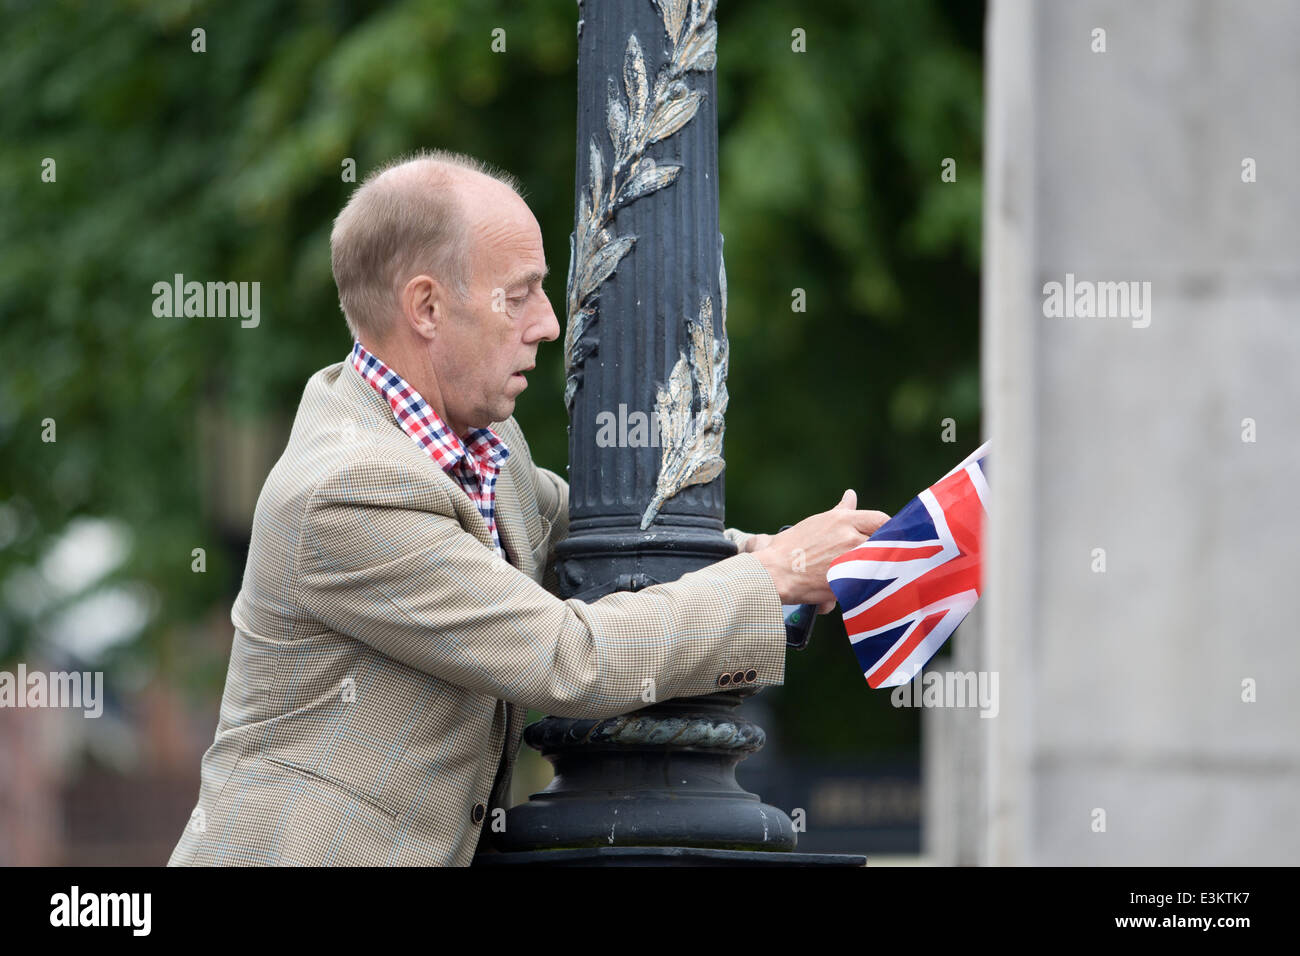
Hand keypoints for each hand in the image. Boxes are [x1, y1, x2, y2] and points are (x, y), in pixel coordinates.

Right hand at [752, 490, 888, 607]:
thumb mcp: (817, 523)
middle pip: (884, 544)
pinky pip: (866, 585)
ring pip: (878, 565)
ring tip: (864, 575)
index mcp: (843, 521)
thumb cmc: (791, 548)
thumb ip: (841, 511)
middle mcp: (850, 538)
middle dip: (882, 551)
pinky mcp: (848, 584)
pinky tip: (852, 589)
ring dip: (874, 570)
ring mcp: (850, 562)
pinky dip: (861, 588)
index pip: (880, 520)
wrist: (775, 574)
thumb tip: (851, 495)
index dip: (888, 529)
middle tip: (875, 558)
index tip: (887, 536)